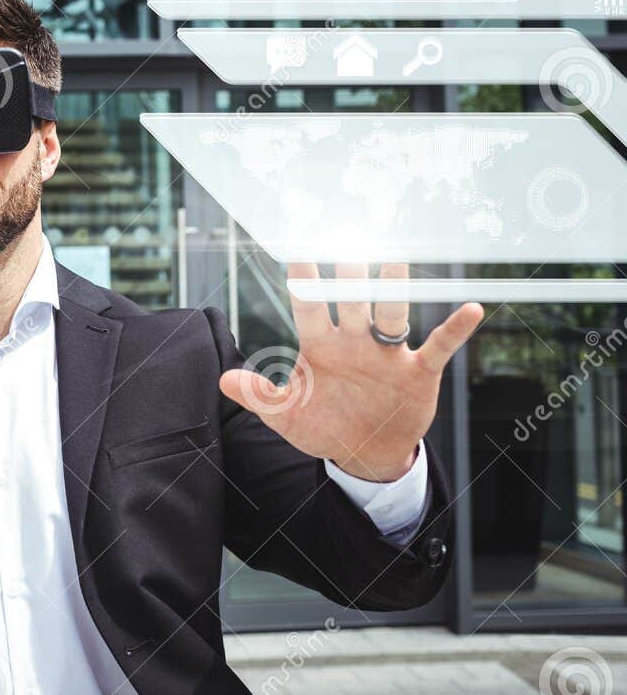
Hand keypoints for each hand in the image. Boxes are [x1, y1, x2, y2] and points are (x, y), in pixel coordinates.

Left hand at [217, 263, 483, 482]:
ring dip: (392, 289)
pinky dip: (454, 330)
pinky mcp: (417, 372)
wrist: (364, 454)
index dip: (305, 281)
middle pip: (351, 300)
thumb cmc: (323, 427)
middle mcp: (354, 341)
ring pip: (390, 313)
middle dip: (349, 274)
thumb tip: (224, 380)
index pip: (310, 306)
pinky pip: (438, 346)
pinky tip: (470, 310)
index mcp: (320, 346)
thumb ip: (260, 397)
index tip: (298, 250)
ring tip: (396, 260)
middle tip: (349, 239)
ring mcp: (386, 354)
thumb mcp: (287, 417)